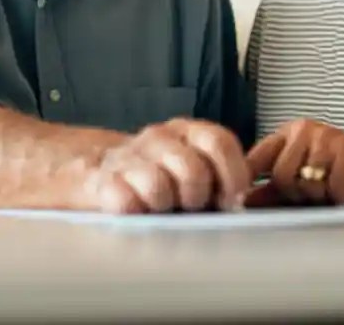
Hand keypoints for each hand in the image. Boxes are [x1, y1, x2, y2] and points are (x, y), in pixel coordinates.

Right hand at [85, 118, 250, 213]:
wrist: (101, 170)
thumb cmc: (161, 175)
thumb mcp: (196, 166)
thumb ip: (222, 176)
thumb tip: (242, 201)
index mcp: (188, 132)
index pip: (219, 142)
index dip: (232, 174)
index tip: (233, 199)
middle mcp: (160, 138)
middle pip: (193, 170)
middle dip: (197, 197)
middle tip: (191, 205)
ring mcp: (130, 156)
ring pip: (159, 187)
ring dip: (165, 206)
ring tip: (161, 208)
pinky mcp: (104, 180)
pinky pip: (126, 203)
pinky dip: (136, 212)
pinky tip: (138, 209)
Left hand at [245, 119, 343, 205]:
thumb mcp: (303, 180)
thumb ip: (272, 189)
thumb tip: (241, 202)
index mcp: (289, 134)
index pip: (256, 157)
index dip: (247, 181)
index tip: (241, 202)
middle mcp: (305, 130)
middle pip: (281, 176)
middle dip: (297, 194)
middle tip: (316, 192)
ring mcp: (328, 138)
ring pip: (307, 184)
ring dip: (322, 196)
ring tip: (335, 186)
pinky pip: (333, 189)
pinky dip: (341, 196)